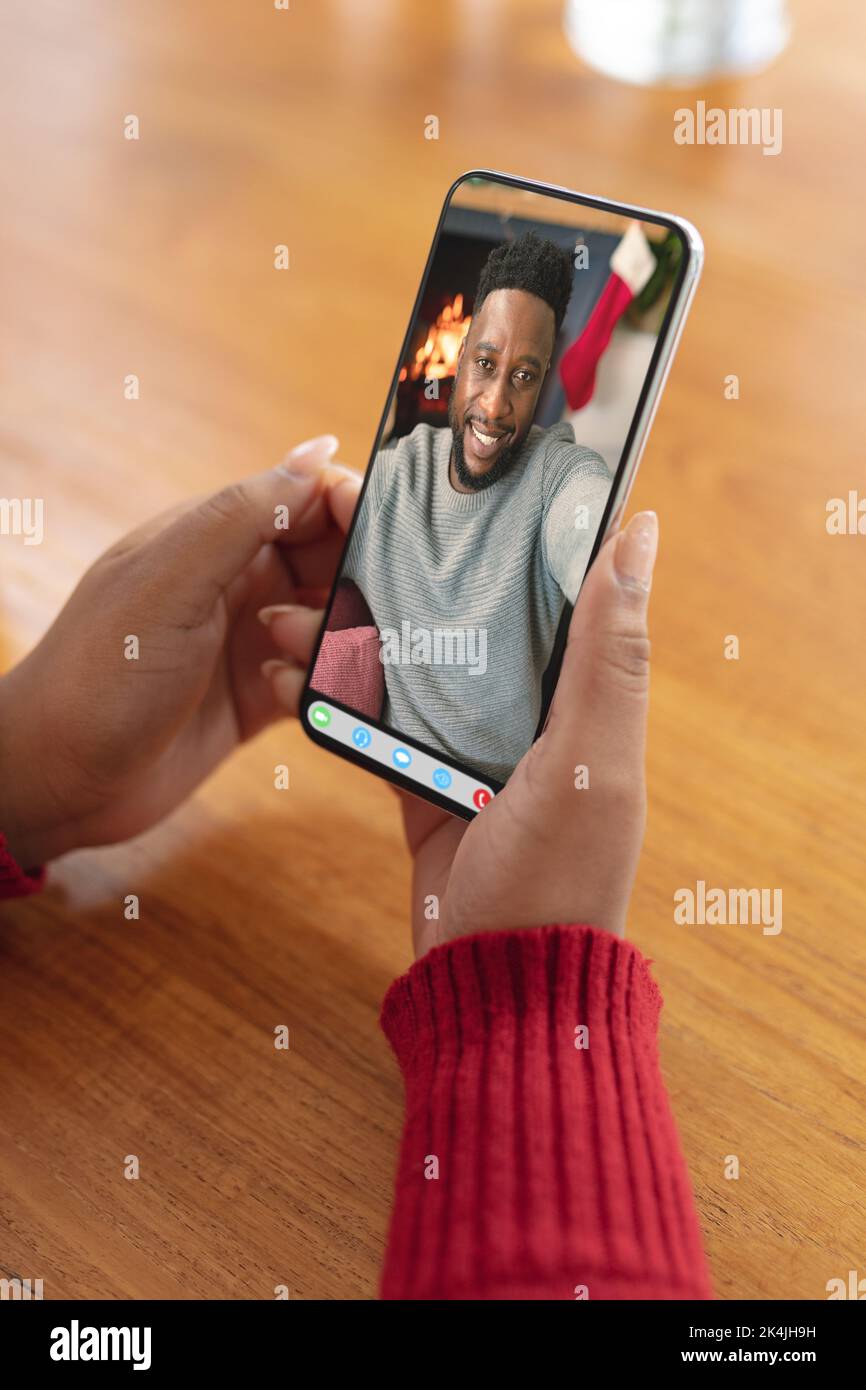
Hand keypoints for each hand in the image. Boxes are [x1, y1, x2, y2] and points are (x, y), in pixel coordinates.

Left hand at [0, 436, 360, 866]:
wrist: (61, 781)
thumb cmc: (100, 674)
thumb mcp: (171, 583)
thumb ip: (244, 515)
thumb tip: (318, 450)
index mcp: (213, 537)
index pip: (307, 496)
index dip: (351, 509)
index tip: (382, 540)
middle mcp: (237, 581)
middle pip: (333, 560)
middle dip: (354, 583)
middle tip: (347, 614)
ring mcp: (250, 639)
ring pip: (334, 621)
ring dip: (331, 640)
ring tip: (282, 658)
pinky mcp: (261, 696)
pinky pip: (320, 677)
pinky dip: (318, 686)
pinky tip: (280, 696)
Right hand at [263, 509, 657, 958]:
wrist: (493, 989)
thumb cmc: (558, 878)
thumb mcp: (592, 760)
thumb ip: (610, 654)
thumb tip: (640, 533)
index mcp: (589, 699)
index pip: (562, 591)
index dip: (523, 531)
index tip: (469, 472)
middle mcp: (537, 716)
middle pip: (479, 620)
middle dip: (421, 575)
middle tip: (356, 526)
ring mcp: (477, 751)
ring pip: (421, 665)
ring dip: (367, 631)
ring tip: (305, 598)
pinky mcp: (426, 786)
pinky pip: (383, 724)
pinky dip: (346, 696)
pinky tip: (302, 663)